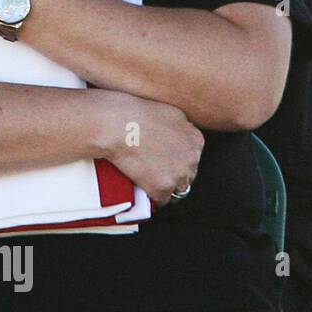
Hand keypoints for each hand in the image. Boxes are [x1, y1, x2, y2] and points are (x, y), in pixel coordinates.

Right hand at [98, 91, 204, 207]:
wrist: (116, 126)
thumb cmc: (135, 113)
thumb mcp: (168, 111)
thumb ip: (182, 125)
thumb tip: (180, 133)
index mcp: (196, 139)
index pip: (193, 157)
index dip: (177, 158)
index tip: (163, 158)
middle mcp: (192, 158)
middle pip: (188, 174)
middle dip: (173, 173)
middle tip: (152, 168)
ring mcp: (179, 175)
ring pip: (178, 189)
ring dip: (164, 186)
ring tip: (147, 179)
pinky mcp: (163, 188)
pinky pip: (162, 200)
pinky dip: (152, 195)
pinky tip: (142, 187)